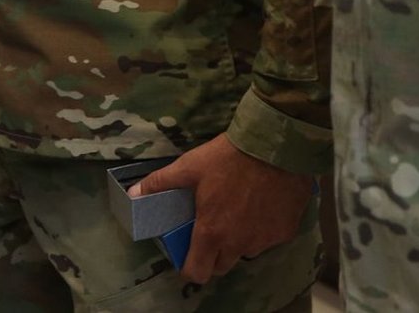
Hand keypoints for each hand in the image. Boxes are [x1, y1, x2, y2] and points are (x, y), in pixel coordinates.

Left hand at [127, 135, 312, 282]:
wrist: (274, 146)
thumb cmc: (228, 158)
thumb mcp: (189, 166)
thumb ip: (160, 183)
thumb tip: (134, 193)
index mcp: (212, 233)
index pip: (197, 273)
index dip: (189, 268)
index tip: (188, 254)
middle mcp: (238, 244)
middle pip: (221, 266)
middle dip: (212, 255)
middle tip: (210, 230)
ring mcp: (264, 241)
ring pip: (245, 252)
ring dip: (238, 241)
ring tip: (236, 213)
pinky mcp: (285, 233)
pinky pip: (268, 239)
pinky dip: (262, 229)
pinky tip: (260, 206)